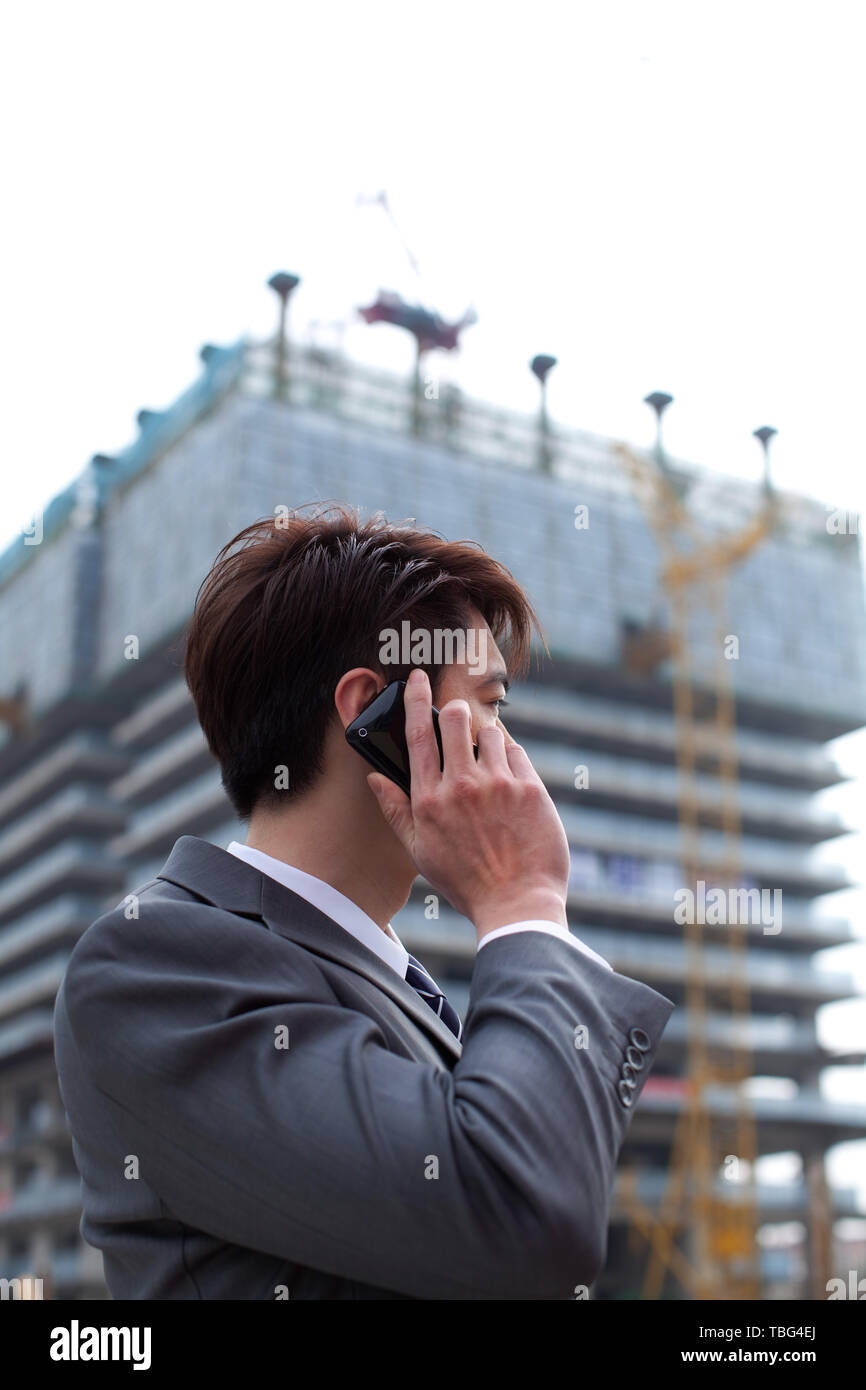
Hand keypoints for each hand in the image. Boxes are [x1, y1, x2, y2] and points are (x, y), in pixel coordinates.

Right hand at [365, 669, 569, 939]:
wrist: (517, 904)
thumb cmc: (466, 882)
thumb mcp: (420, 851)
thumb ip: (396, 810)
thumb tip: (374, 777)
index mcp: (429, 799)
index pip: (418, 734)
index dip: (416, 700)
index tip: (417, 679)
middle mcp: (461, 785)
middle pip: (455, 719)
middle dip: (456, 712)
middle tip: (460, 722)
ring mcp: (498, 784)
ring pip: (490, 732)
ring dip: (487, 740)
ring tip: (489, 769)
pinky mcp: (530, 788)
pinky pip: (518, 752)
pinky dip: (512, 759)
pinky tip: (511, 785)